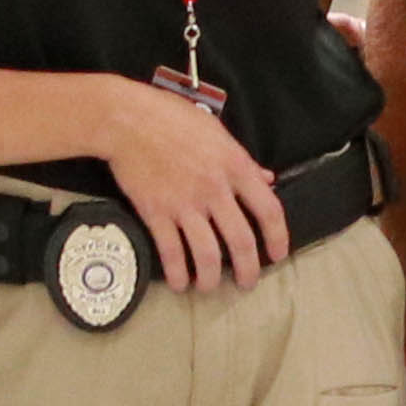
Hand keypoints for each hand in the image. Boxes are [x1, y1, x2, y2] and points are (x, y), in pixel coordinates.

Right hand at [99, 79, 292, 295]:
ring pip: (208, 255)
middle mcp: (214, 190)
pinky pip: (172, 252)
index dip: (278, 238)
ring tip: (209, 287)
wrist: (127, 120)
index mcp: (235, 167)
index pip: (269, 210)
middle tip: (247, 283)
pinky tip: (180, 284)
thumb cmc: (172, 117)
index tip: (276, 254)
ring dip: (211, 279)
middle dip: (248, 270)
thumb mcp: (217, 131)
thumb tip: (267, 178)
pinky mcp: (156, 212)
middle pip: (241, 241)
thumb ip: (244, 160)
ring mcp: (185, 203)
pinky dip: (177, 273)